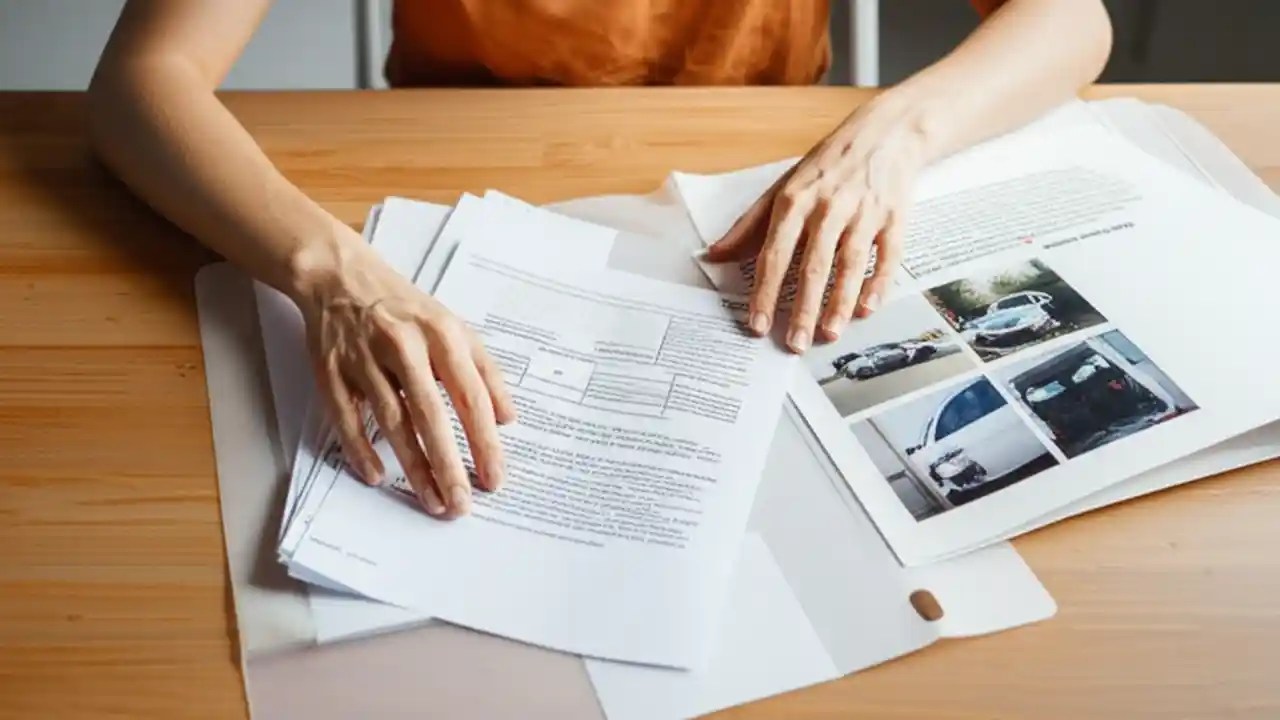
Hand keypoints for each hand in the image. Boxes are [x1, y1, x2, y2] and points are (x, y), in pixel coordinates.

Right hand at [295, 239, 516, 518]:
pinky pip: (347, 417)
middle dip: (449, 465)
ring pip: (391, 421)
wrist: (341, 277)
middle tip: (461, 504)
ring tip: (431, 500)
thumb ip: (485, 371)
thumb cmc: (405, 309)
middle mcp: (403, 345)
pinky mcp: (331, 370)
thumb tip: (507, 418)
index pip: (470, 396)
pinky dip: (360, 449)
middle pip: (431, 415)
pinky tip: (376, 475)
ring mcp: (364, 358)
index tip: (494, 477)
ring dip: (413, 466)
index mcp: (441, 334)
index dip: (484, 441)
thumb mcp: (454, 328)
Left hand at [704, 100, 926, 352]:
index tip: (758, 325)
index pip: (774, 254)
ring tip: (828, 334)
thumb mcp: (783, 188)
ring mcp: (863, 213)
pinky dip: (877, 284)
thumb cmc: (827, 166)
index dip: (765, 292)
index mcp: (794, 201)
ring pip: (848, 265)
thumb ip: (749, 225)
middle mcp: (828, 208)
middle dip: (802, 309)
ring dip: (838, 303)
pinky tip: (866, 309)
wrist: (885, 133)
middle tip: (794, 343)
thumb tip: (712, 255)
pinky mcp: (894, 218)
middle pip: (812, 266)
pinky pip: (886, 256)